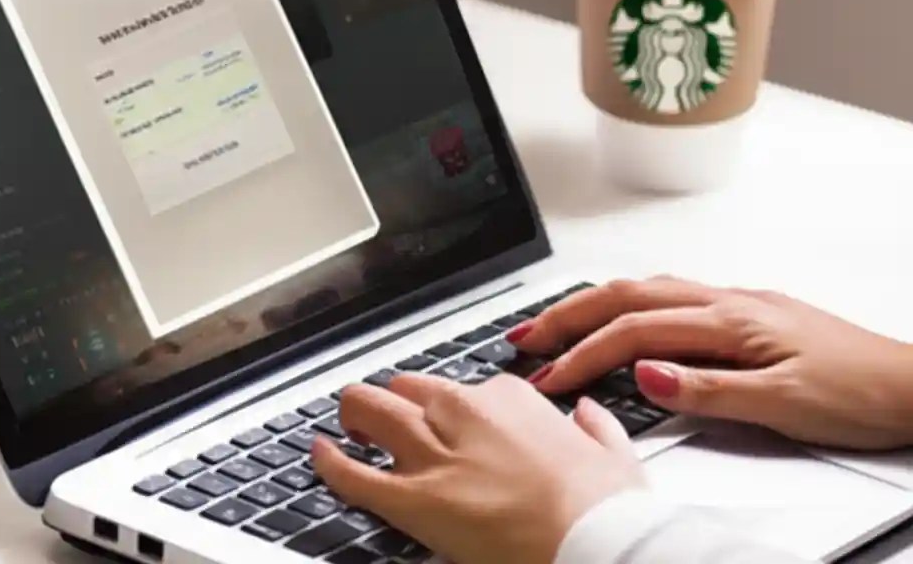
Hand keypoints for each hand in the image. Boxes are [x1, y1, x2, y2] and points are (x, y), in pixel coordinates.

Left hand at [313, 375, 643, 563]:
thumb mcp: (616, 456)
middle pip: (406, 389)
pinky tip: (318, 454)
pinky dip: (328, 461)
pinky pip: (353, 472)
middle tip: (386, 420)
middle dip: (393, 402)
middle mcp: (464, 413)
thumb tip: (586, 413)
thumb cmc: (606, 510)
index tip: (454, 423)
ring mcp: (434, 454)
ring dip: (354, 415)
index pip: (465, 388)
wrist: (594, 546)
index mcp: (511, 399)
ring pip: (370, 411)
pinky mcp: (412, 499)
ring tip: (348, 425)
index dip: (452, 408)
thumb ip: (595, 428)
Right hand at [512, 277, 912, 450]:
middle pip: (627, 294)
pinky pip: (670, 299)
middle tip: (524, 335)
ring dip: (593, 305)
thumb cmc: (859, 392)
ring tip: (555, 324)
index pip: (635, 331)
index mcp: (731, 319)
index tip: (548, 378)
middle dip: (568, 313)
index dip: (583, 354)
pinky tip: (621, 321)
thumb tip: (645, 374)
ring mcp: (736, 304)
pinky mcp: (746, 316)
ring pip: (646, 289)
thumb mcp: (783, 404)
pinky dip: (628, 307)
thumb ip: (708, 388)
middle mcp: (727, 301)